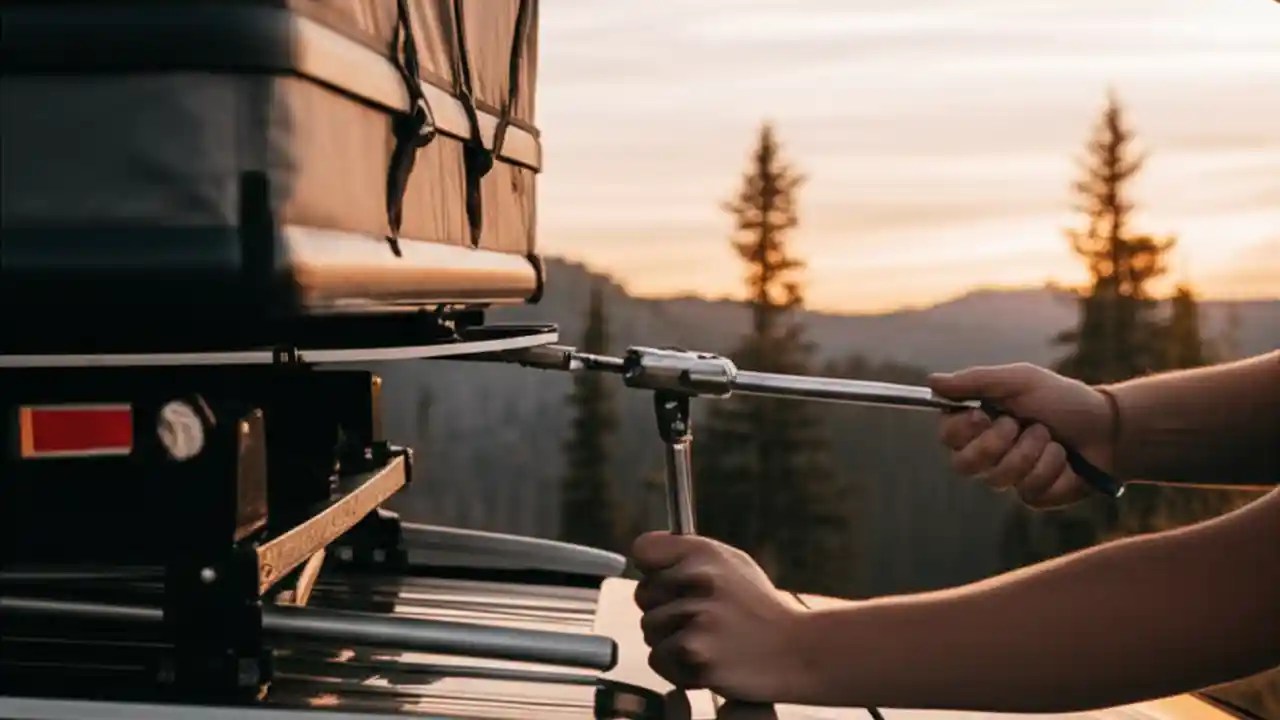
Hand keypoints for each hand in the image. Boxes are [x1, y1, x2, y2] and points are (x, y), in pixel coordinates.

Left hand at [631, 531, 809, 703]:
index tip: (664, 579)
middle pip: (643, 593)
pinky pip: (658, 658)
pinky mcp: (694, 652)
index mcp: (705, 552)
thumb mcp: (732, 565)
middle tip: (699, 618)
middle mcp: (698, 578)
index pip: (644, 549)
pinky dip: (676, 666)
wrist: (797, 651)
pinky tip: (708, 660)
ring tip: (708, 640)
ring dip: (670, 639)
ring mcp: (697, 616)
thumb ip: (689, 558)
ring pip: (649, 628)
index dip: (650, 567)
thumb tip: (644, 558)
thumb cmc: (759, 610)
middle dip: (663, 608)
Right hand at [928, 363, 1115, 507]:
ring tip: (1052, 438)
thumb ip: (976, 380)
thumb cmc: (1062, 399)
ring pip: (999, 477)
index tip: (983, 413)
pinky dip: (1052, 468)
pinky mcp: (1032, 496)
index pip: (947, 436)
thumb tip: (931, 381)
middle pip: (963, 465)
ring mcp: (1009, 477)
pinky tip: (1065, 459)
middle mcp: (988, 453)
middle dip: (996, 443)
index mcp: (979, 423)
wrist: (1108, 428)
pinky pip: (1029, 490)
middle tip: (1020, 425)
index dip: (962, 429)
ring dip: (1033, 451)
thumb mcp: (1020, 380)